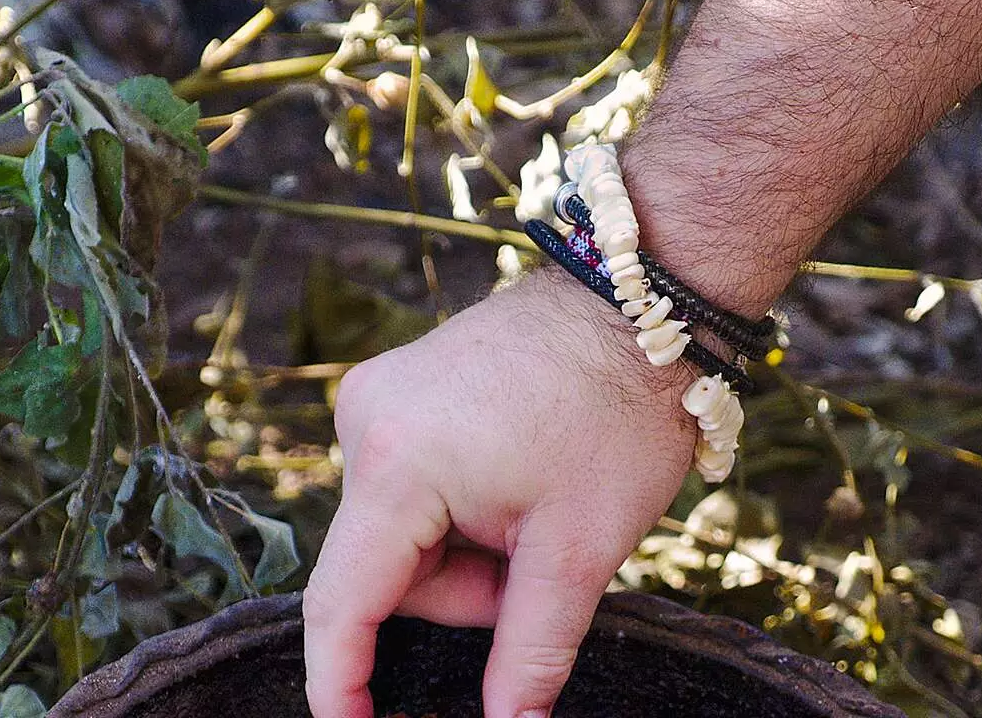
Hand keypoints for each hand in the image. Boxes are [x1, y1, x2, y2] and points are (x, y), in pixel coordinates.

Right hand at [303, 270, 696, 717]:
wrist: (640, 302)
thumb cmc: (619, 414)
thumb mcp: (581, 549)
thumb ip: (531, 650)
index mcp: (396, 465)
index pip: (342, 606)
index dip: (341, 685)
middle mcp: (365, 422)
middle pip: (387, 571)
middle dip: (465, 591)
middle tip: (542, 564)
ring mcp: (378, 396)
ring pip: (403, 533)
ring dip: (467, 549)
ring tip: (541, 506)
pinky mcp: (399, 387)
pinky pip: (412, 487)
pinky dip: (461, 509)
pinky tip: (519, 479)